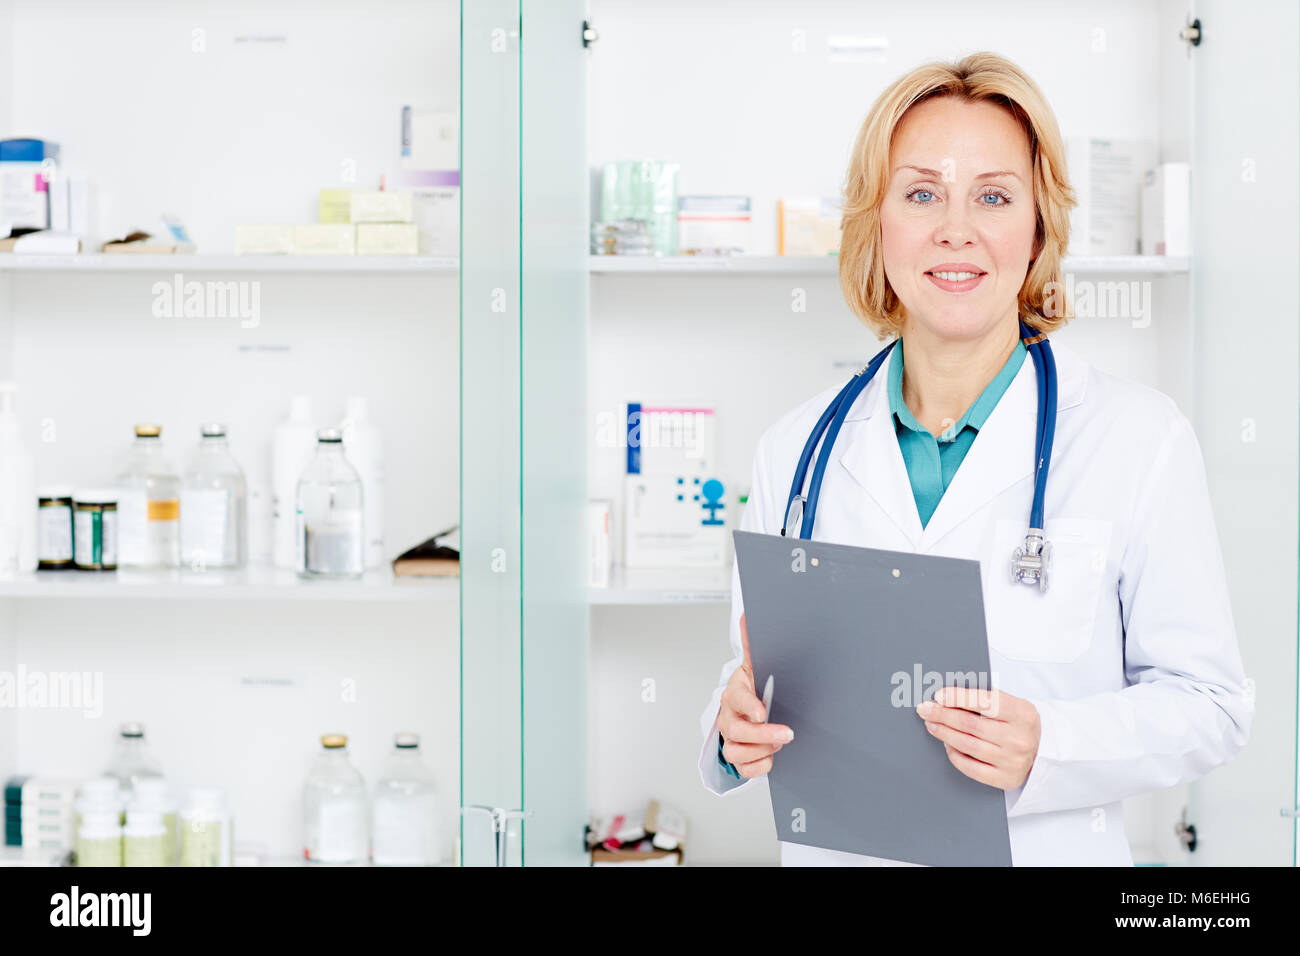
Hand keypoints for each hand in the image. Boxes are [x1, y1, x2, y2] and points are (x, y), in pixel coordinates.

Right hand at [717, 614, 793, 778]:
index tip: (762, 711)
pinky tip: (772, 755)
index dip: (748, 706)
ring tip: (780, 742)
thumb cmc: (755, 688)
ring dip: (762, 750)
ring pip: (736, 752)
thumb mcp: (757, 666)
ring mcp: (730, 739)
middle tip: (787, 733)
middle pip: (736, 731)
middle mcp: (728, 717)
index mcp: (734, 693)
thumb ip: (754, 644)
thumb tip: (747, 616)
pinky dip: (760, 766)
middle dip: (763, 734)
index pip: (735, 699)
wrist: (750, 712)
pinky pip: (744, 769)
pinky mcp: (737, 758)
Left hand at [916, 686, 1040, 789]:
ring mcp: (1013, 761)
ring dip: (944, 733)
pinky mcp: (1006, 779)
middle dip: (943, 715)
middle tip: (925, 709)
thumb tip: (945, 697)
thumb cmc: (1018, 723)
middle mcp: (1019, 738)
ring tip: (932, 724)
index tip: (938, 695)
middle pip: (971, 725)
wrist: (1043, 752)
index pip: (985, 702)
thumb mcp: (1011, 705)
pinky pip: (971, 768)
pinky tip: (947, 745)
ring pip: (968, 745)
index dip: (958, 698)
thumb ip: (984, 700)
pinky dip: (955, 755)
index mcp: (1023, 713)